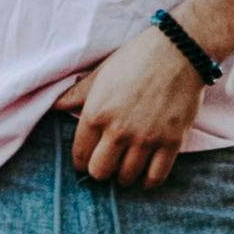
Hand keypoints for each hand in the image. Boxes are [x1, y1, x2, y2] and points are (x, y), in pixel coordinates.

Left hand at [64, 21, 206, 187]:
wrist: (179, 51)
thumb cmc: (137, 58)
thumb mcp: (101, 73)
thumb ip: (77, 95)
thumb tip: (54, 107)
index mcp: (96, 113)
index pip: (80, 154)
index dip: (81, 162)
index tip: (87, 161)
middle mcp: (118, 130)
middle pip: (100, 172)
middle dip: (101, 171)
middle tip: (108, 164)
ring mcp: (146, 138)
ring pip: (127, 177)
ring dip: (124, 176)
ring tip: (126, 169)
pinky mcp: (171, 142)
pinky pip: (156, 177)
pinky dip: (148, 182)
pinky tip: (145, 177)